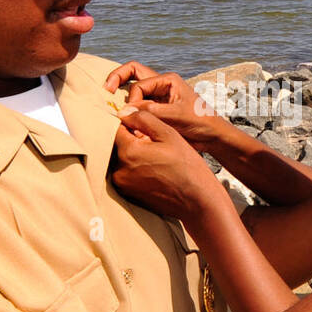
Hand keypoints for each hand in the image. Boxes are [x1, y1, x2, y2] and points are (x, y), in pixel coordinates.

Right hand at [103, 61, 224, 153]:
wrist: (212, 136)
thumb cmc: (200, 122)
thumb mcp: (175, 116)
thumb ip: (150, 112)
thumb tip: (123, 110)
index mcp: (167, 80)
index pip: (138, 83)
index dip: (132, 99)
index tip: (133, 115)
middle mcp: (161, 85)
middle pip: (132, 74)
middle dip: (117, 79)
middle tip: (104, 90)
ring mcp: (158, 97)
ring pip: (133, 90)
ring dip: (123, 97)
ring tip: (111, 106)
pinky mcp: (157, 109)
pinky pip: (138, 105)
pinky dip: (130, 110)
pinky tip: (125, 120)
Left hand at [110, 107, 225, 221]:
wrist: (196, 200)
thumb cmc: (187, 167)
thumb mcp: (168, 135)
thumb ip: (143, 119)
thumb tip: (124, 112)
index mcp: (129, 152)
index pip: (115, 129)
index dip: (127, 123)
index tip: (138, 124)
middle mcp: (120, 171)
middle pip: (115, 145)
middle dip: (129, 139)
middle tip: (151, 142)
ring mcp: (122, 185)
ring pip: (119, 159)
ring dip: (131, 154)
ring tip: (154, 157)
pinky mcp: (127, 194)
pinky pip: (124, 173)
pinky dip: (134, 168)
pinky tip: (153, 169)